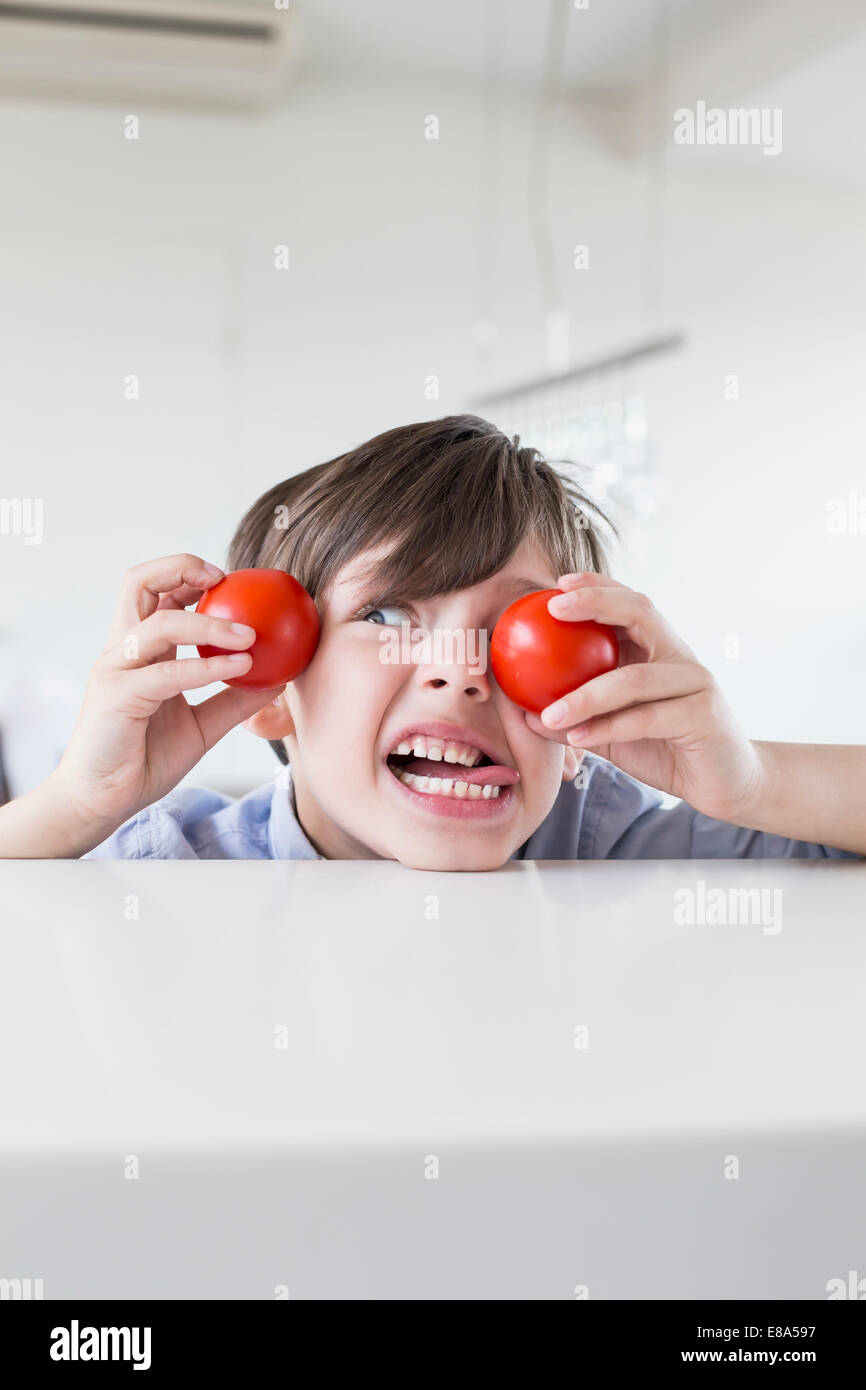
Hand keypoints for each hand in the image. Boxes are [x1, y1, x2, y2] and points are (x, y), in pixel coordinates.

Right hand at [49, 554, 285, 845]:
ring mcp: (115, 670)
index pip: (156, 591)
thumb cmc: (144, 760)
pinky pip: (167, 673)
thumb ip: (234, 700)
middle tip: (226, 579)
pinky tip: (240, 668)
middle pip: (139, 582)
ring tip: (252, 635)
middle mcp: (123, 651)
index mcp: (140, 651)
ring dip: (211, 624)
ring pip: (159, 624)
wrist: (103, 802)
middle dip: (182, 567)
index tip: (232, 581)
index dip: (189, 574)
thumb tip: (278, 678)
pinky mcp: (116, 697)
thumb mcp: (202, 726)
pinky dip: (206, 667)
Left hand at [525, 572, 764, 822]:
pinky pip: (647, 718)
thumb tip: (525, 711)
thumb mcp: (613, 730)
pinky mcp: (704, 716)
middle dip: (595, 602)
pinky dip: (608, 727)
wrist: (724, 783)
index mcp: (658, 649)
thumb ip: (577, 716)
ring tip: (549, 713)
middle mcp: (679, 656)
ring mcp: (696, 682)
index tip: (556, 583)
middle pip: (641, 612)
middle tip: (553, 610)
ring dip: (585, 696)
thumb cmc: (665, 749)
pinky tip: (577, 738)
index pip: (628, 603)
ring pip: (634, 678)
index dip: (596, 586)